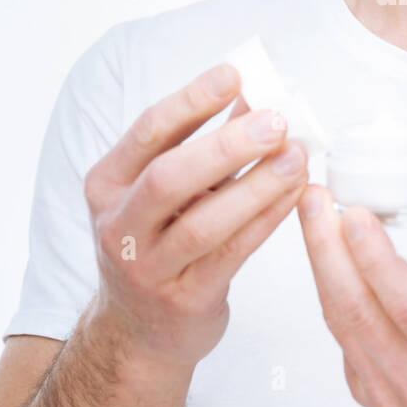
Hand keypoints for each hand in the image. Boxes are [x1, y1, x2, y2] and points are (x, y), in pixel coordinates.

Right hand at [85, 64, 308, 369]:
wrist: (139, 332)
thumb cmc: (161, 243)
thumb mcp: (169, 192)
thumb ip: (208, 143)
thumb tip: (256, 93)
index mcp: (109, 183)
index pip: (148, 132)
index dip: (192, 101)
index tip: (234, 74)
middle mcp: (119, 224)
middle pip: (168, 176)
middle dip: (226, 145)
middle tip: (277, 121)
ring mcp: (147, 267)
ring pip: (203, 222)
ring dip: (256, 185)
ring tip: (297, 156)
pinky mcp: (183, 299)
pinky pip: (230, 254)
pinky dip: (266, 220)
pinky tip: (295, 194)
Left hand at [297, 170, 406, 406]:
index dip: (377, 259)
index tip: (355, 212)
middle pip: (360, 313)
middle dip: (329, 249)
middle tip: (315, 198)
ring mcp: (388, 399)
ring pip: (340, 323)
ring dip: (320, 264)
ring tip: (313, 214)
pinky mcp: (366, 396)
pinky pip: (341, 335)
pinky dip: (330, 289)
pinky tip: (327, 251)